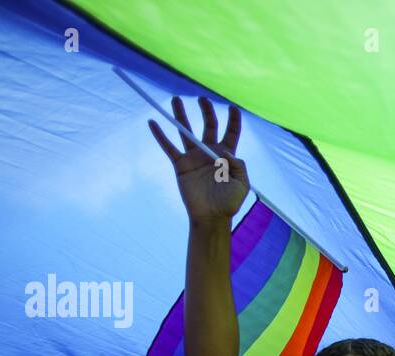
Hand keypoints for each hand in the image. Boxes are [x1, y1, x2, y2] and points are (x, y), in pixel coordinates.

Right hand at [149, 96, 249, 223]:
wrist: (211, 217)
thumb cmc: (229, 203)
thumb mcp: (242, 184)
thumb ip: (239, 166)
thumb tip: (224, 152)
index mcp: (227, 155)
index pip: (231, 132)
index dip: (233, 120)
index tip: (233, 107)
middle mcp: (210, 152)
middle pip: (208, 125)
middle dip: (206, 111)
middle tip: (202, 99)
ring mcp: (194, 157)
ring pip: (186, 131)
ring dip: (181, 115)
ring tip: (176, 99)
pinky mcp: (180, 165)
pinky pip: (168, 147)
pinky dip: (160, 135)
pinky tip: (153, 122)